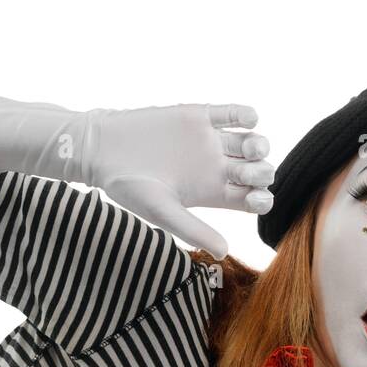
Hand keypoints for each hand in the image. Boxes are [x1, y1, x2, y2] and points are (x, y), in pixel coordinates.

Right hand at [80, 103, 274, 259]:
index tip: (256, 198)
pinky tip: (245, 120)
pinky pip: (233, 113)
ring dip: (259, 144)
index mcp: (212, 194)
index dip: (262, 199)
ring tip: (249, 147)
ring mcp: (210, 141)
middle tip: (247, 173)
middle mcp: (216, 168)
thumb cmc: (128, 187)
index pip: (251, 198)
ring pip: (251, 142)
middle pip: (257, 171)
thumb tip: (225, 253)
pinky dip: (246, 114)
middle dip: (263, 172)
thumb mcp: (162, 211)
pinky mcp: (199, 116)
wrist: (103, 149)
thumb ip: (194, 229)